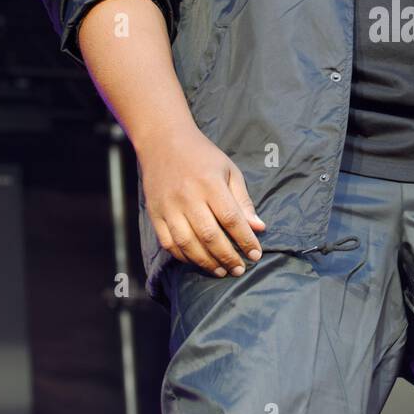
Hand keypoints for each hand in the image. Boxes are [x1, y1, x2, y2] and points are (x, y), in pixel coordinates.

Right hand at [139, 123, 265, 276]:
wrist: (163, 142)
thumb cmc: (203, 156)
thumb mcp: (229, 171)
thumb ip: (243, 201)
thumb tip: (258, 228)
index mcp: (210, 183)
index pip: (231, 219)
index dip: (245, 240)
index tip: (256, 254)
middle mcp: (188, 197)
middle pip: (209, 235)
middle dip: (228, 256)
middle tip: (240, 269)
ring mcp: (168, 207)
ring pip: (187, 244)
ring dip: (206, 262)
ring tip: (222, 271)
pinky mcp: (155, 214)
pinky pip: (169, 243)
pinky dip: (184, 257)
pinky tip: (198, 262)